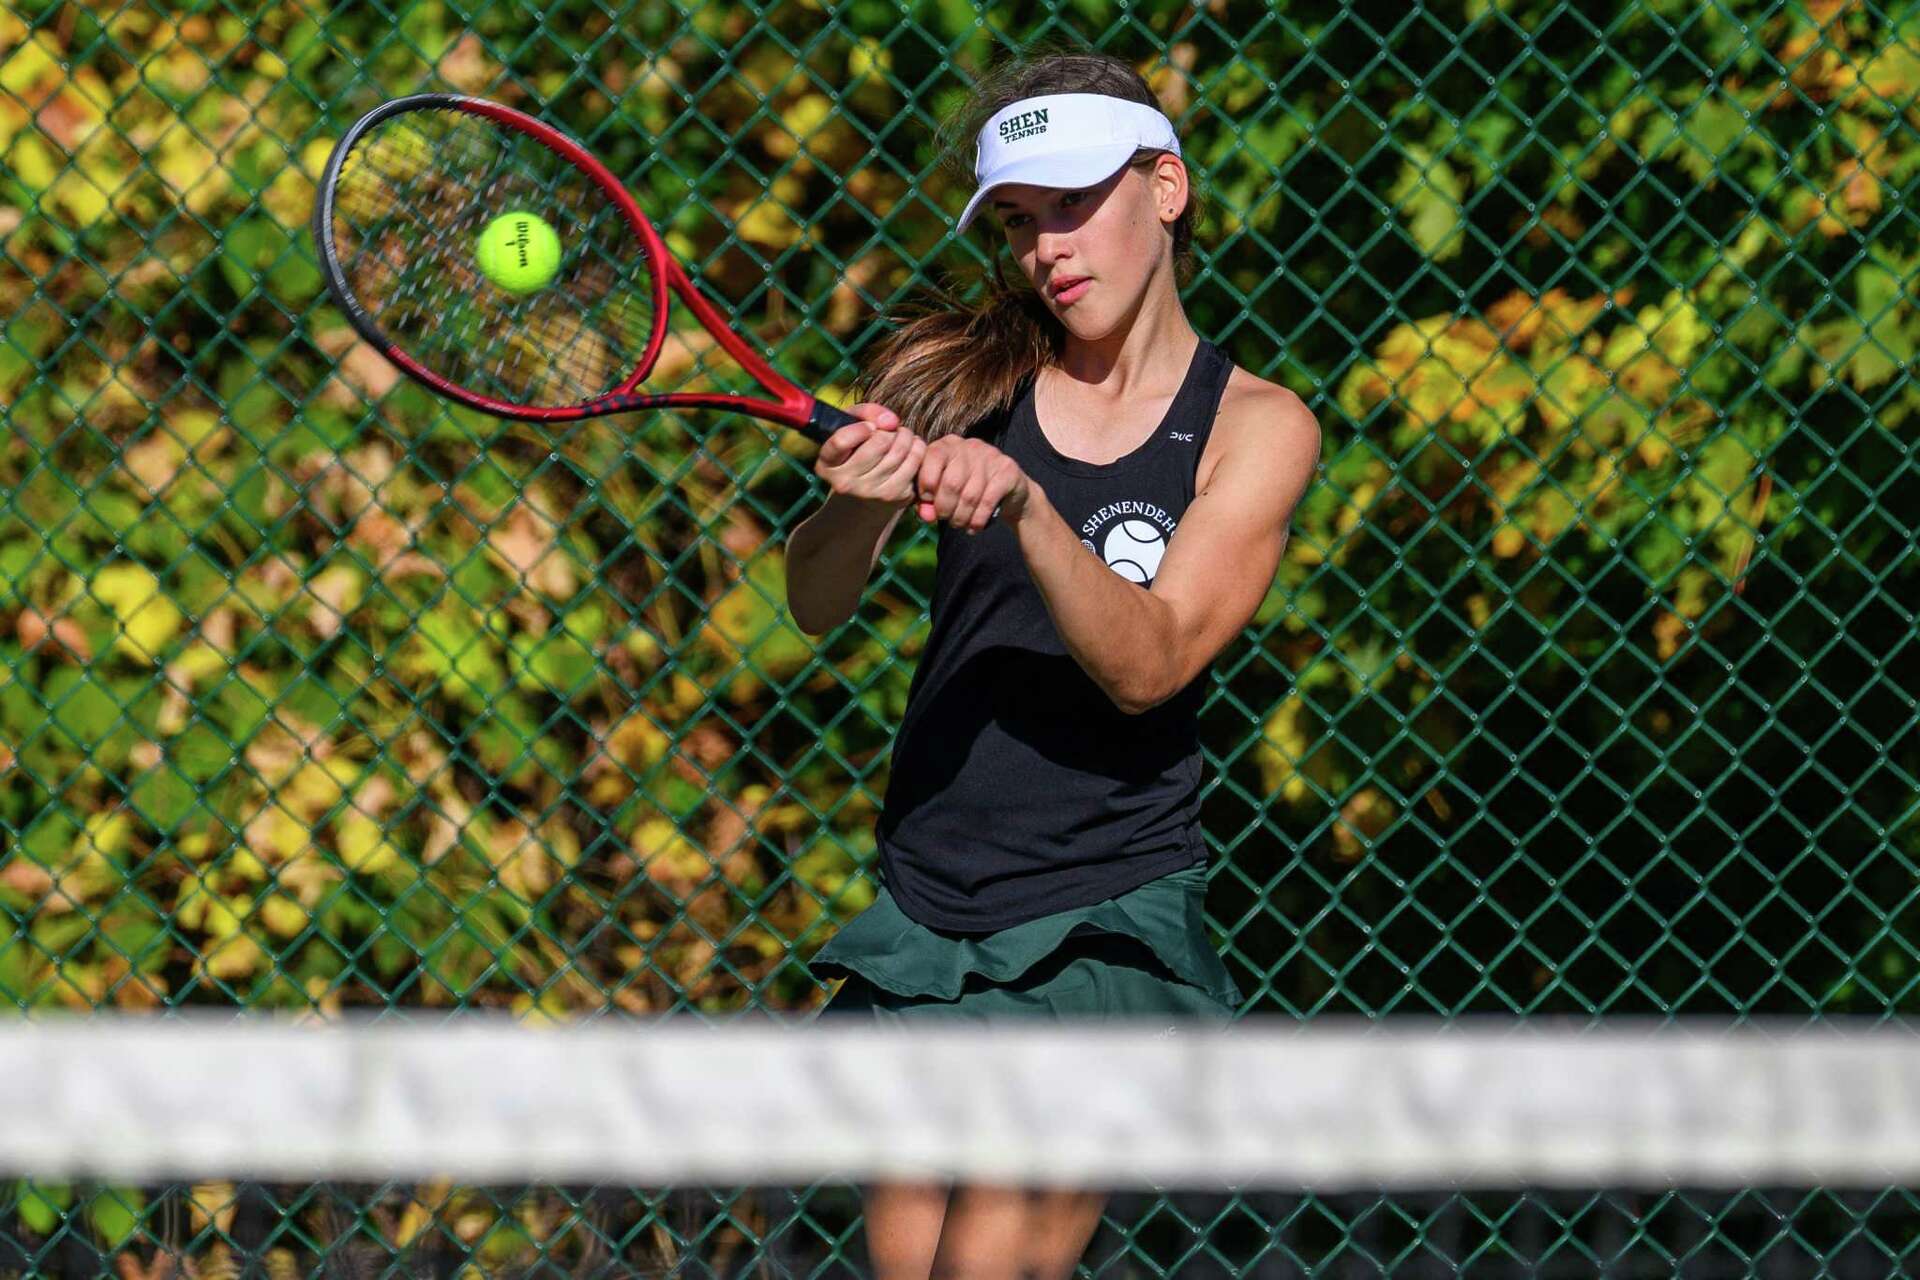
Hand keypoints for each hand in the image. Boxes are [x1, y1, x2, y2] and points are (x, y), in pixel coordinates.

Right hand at [813, 403, 924, 508]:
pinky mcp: (893, 497)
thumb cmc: (856, 451)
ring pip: (899, 451)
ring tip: (901, 436)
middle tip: (889, 430)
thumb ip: (866, 413)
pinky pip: (914, 463)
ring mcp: (870, 493)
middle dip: (889, 429)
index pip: (841, 441)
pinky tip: (910, 450)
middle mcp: (845, 483)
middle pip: (879, 442)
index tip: (868, 426)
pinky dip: (917, 449)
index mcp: (827, 465)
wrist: (864, 496)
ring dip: (906, 436)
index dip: (859, 428)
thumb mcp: (850, 427)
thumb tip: (891, 421)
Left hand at [914, 436, 1031, 532]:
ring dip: (961, 517)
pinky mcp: (1007, 471)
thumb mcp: (944, 491)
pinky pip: (988, 501)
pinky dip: (977, 519)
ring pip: (970, 495)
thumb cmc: (966, 489)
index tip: (928, 501)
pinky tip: (973, 527)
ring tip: (959, 524)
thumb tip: (926, 516)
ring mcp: (991, 456)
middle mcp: (970, 446)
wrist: (1009, 491)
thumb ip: (929, 501)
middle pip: (951, 482)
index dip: (925, 483)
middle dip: (944, 508)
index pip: (932, 457)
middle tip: (945, 519)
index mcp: (949, 444)